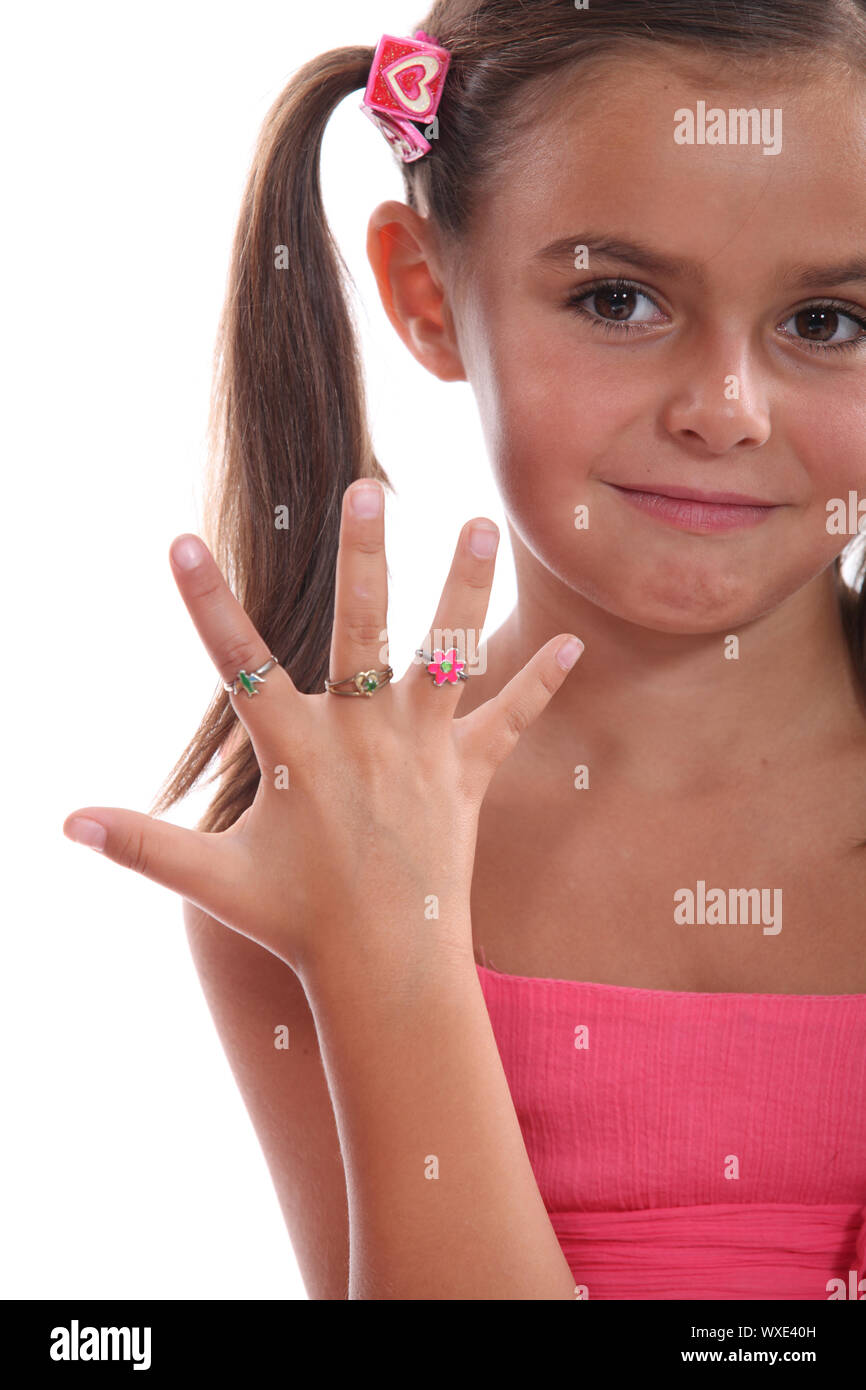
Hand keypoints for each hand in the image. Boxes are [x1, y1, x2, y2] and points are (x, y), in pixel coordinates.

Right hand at [63, 481, 583, 977]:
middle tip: (368, 489)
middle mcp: (361, 738)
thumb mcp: (212, 882)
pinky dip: (540, 684)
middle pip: (361, 632)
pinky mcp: (466, 776)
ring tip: (482, 523)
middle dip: (363, 559)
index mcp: (296, 752)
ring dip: (463, 588)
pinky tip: (573, 642)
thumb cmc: (295, 921)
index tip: (184, 541)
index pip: (238, 664)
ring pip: (448, 656)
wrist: (386, 971)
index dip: (206, 604)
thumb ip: (142, 846)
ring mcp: (421, 753)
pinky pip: (509, 721)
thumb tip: (65, 824)